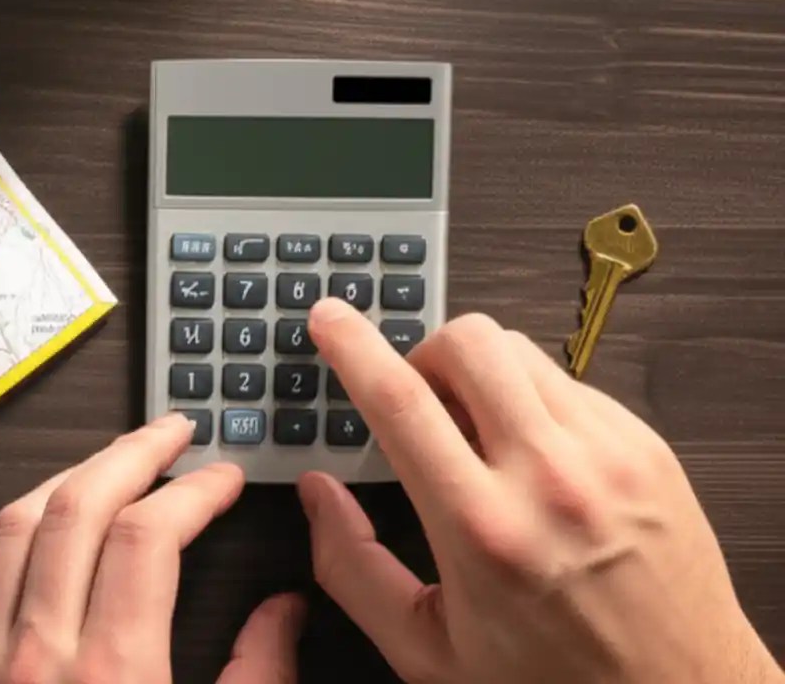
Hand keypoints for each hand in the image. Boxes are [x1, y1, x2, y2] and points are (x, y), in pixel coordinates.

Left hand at [0, 413, 305, 683]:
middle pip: (77, 508)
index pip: (148, 536)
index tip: (223, 478)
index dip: (194, 492)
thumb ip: (256, 675)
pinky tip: (42, 532)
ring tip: (110, 464)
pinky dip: (12, 538)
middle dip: (131, 454)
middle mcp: (37, 653)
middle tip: (172, 432)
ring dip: (68, 480)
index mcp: (112, 672)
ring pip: (15, 527)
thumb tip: (286, 610)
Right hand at [301, 298, 783, 683]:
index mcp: (483, 530)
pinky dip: (534, 400)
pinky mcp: (647, 447)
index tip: (331, 318)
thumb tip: (317, 494)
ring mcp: (609, 454)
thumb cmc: (553, 682)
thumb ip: (354, 568)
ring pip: (522, 351)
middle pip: (469, 343)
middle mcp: (551, 479)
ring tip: (477, 432)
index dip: (353, 346)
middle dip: (425, 353)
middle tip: (417, 398)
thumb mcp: (427, 651)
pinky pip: (571, 382)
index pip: (401, 402)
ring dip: (480, 373)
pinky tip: (533, 455)